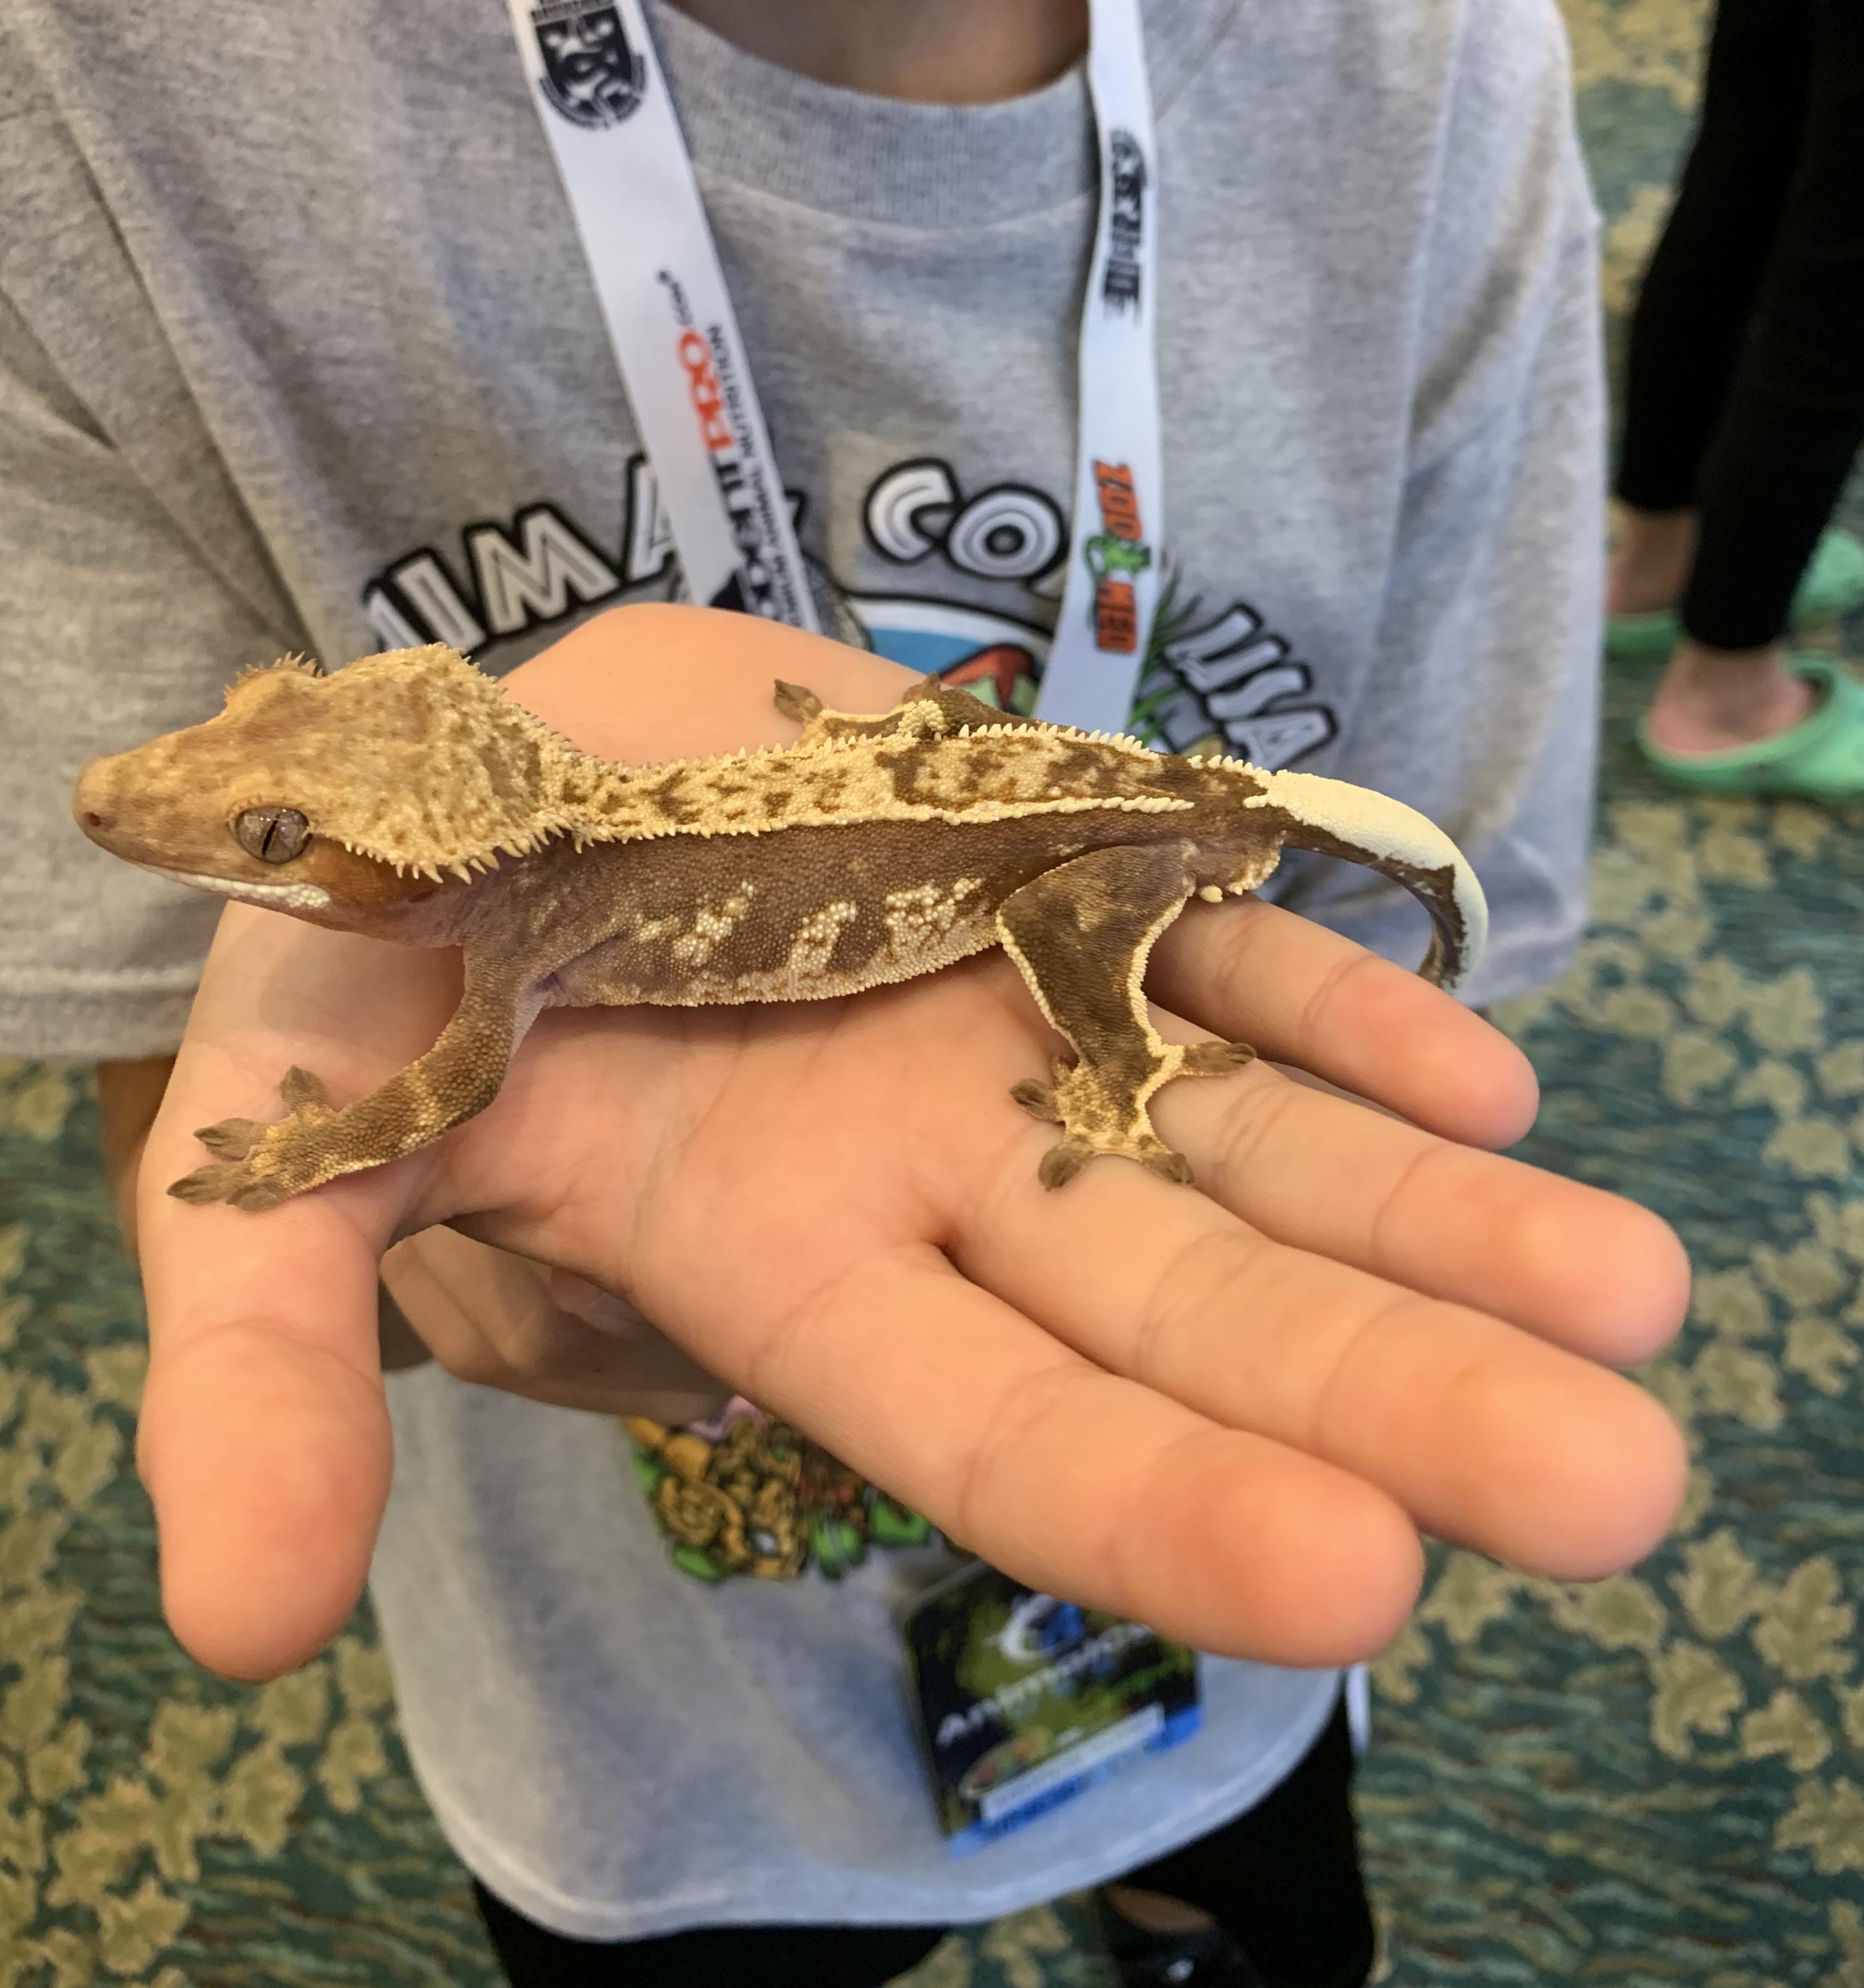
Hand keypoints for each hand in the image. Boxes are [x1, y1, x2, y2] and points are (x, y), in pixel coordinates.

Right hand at [133, 604, 1689, 1679]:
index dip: (1153, 1501)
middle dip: (1392, 1391)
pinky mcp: (1064, 877)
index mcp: (772, 1252)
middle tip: (1613, 1485)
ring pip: (1258, 1143)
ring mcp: (1023, 1023)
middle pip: (1186, 1305)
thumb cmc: (379, 952)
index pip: (986, 1421)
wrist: (497, 764)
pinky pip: (1231, 958)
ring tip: (1636, 1299)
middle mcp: (939, 1169)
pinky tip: (1491, 1084)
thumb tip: (234, 1635)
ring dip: (1443, 1220)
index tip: (1357, 1578)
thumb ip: (260, 1371)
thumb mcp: (283, 1150)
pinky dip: (1356, 1013)